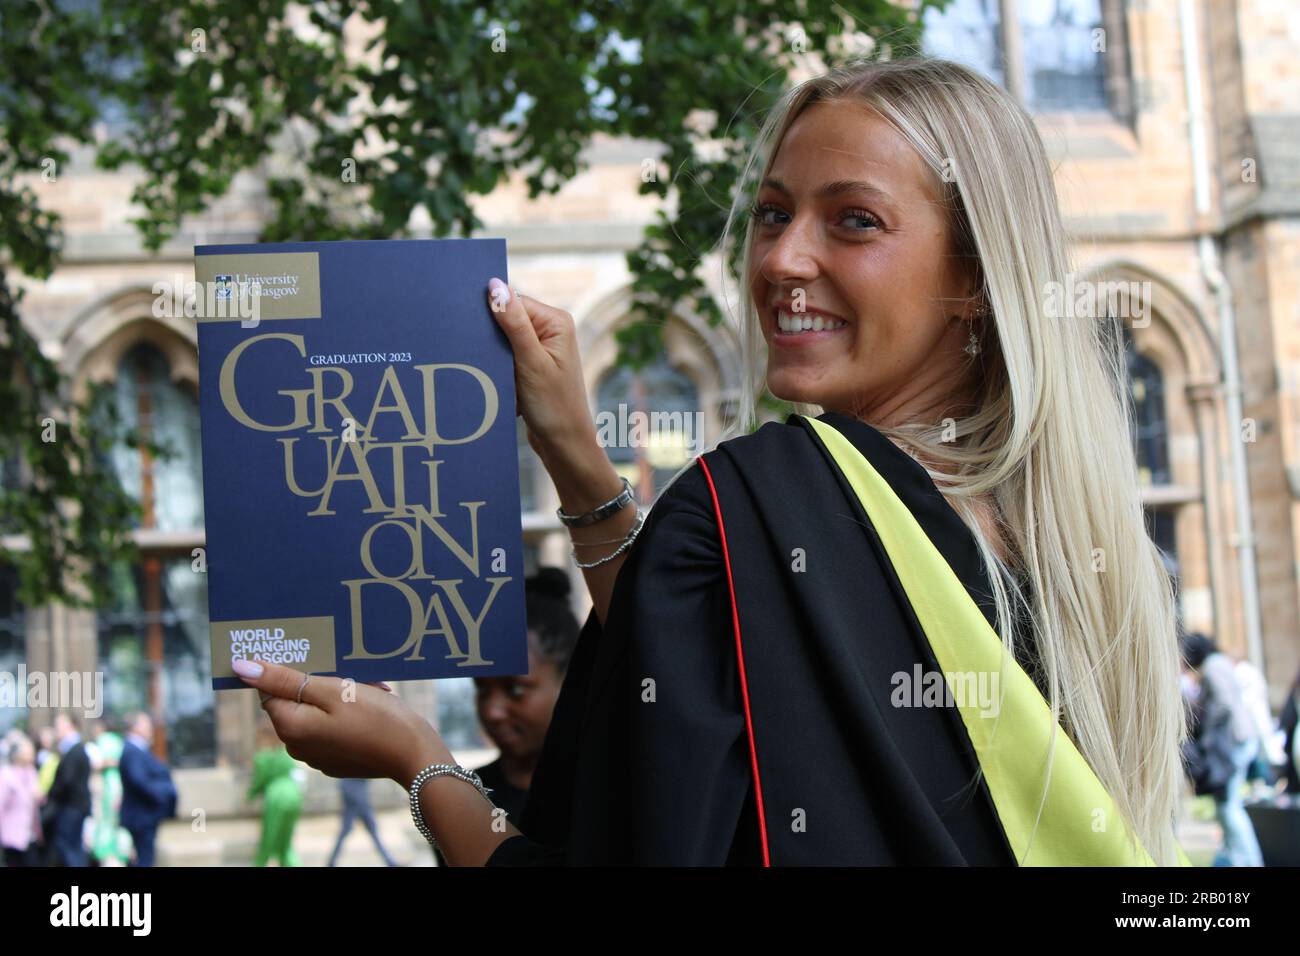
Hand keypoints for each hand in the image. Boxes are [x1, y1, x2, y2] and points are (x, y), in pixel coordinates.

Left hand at [232, 659, 451, 785]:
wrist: (414, 754)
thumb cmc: (375, 717)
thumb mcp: (332, 690)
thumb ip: (285, 680)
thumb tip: (241, 668)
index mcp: (289, 727)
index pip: (270, 689)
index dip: (291, 670)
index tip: (318, 658)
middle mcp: (296, 747)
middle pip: (295, 701)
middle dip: (319, 683)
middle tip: (350, 672)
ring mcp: (317, 757)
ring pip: (316, 714)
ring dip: (336, 697)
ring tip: (367, 689)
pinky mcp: (336, 761)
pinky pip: (331, 729)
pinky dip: (346, 715)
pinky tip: (371, 707)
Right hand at [486, 277, 622, 513]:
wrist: (564, 446)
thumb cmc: (553, 406)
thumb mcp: (530, 362)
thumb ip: (513, 323)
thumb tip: (494, 285)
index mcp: (555, 321)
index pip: (512, 301)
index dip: (490, 314)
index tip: (473, 331)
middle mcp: (550, 331)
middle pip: (505, 320)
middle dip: (491, 339)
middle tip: (484, 358)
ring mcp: (541, 349)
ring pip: (501, 342)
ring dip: (493, 358)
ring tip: (497, 377)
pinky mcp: (531, 367)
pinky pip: (505, 359)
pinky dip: (498, 370)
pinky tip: (498, 384)